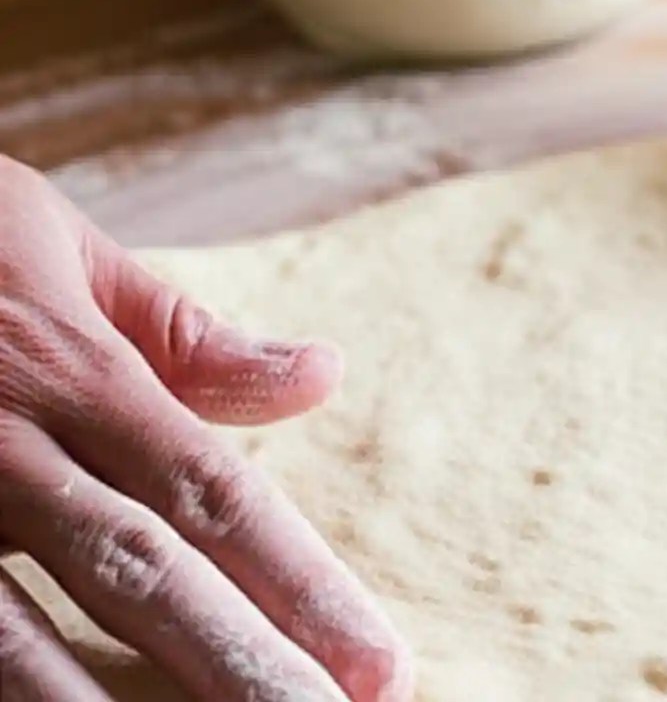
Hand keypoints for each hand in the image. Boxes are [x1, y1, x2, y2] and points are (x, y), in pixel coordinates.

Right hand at [0, 156, 411, 700]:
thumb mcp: (64, 253)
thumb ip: (187, 334)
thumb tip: (323, 375)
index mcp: (74, 372)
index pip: (216, 498)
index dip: (304, 586)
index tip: (383, 662)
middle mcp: (1, 446)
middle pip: (141, 575)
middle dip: (240, 666)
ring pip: (15, 634)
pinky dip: (6, 691)